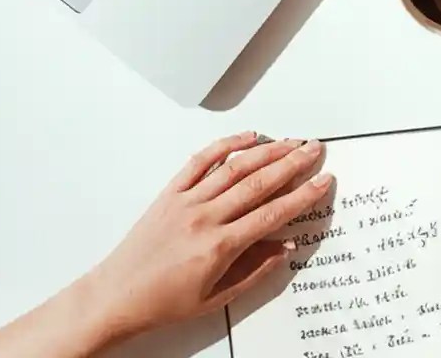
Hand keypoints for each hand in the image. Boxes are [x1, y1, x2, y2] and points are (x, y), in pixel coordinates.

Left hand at [84, 132, 332, 340]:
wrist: (117, 295)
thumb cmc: (162, 302)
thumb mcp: (217, 297)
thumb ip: (255, 271)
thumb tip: (283, 248)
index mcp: (219, 247)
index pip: (273, 214)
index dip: (303, 195)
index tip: (323, 181)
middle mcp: (204, 218)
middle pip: (258, 182)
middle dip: (291, 163)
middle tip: (313, 150)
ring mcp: (186, 201)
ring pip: (234, 167)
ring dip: (266, 151)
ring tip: (289, 142)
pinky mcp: (170, 193)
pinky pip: (200, 162)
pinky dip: (224, 145)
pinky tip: (245, 138)